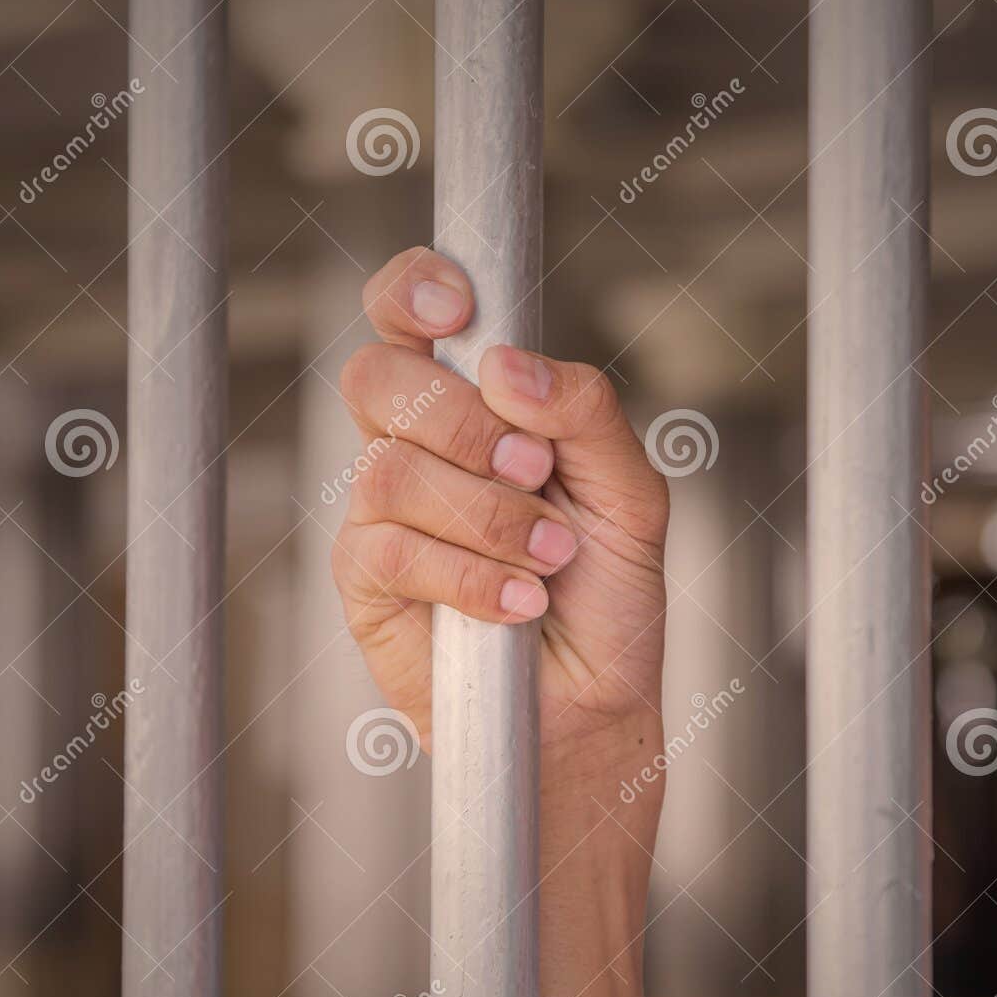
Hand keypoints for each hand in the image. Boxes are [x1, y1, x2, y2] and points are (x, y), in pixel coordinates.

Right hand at [333, 248, 668, 773]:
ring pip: (390, 470)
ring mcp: (380, 514)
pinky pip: (393, 550)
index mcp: (474, 403)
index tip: (457, 309)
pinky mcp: (365, 583)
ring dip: (488, 516)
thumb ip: (586, 414)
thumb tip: (506, 365)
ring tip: (549, 561)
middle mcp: (415, 446)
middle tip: (534, 471)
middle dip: (463, 422)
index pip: (409, 313)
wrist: (593, 706)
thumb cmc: (607, 598)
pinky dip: (471, 576)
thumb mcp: (631, 494)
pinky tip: (521, 604)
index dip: (412, 290)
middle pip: (378, 378)